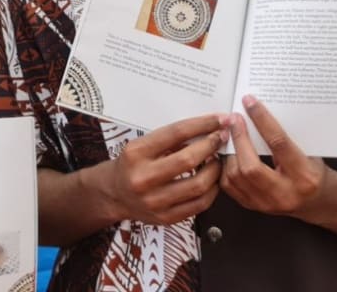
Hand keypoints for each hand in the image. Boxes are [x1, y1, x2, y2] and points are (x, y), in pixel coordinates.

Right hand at [98, 114, 227, 225]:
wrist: (114, 194)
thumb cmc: (132, 164)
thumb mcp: (142, 145)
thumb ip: (170, 140)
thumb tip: (206, 130)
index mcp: (136, 153)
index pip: (176, 133)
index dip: (203, 124)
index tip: (220, 119)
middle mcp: (143, 178)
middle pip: (188, 160)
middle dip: (211, 146)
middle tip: (222, 138)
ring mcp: (155, 201)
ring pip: (198, 185)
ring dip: (215, 169)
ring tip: (217, 160)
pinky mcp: (166, 217)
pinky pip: (199, 204)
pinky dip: (212, 190)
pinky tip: (213, 180)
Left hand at [220, 95, 327, 218]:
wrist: (319, 203)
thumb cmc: (315, 173)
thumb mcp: (310, 153)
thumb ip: (288, 138)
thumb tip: (261, 110)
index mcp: (304, 177)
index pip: (278, 144)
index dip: (262, 120)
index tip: (250, 102)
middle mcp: (285, 194)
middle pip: (250, 166)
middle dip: (239, 138)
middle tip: (234, 119)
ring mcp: (267, 204)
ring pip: (236, 176)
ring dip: (229, 151)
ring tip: (229, 133)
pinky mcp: (253, 207)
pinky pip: (229, 185)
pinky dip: (225, 166)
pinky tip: (227, 152)